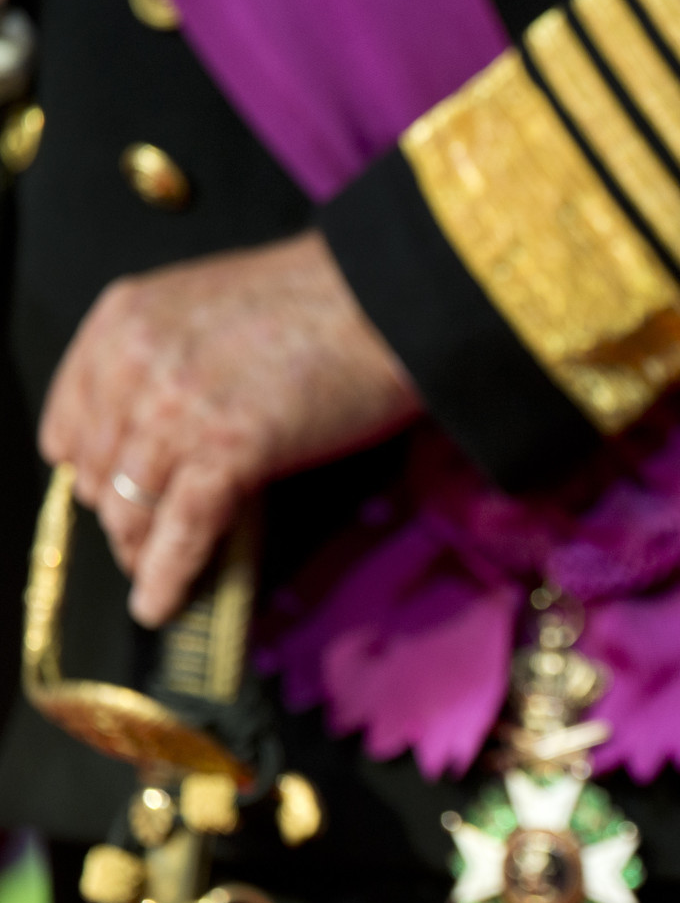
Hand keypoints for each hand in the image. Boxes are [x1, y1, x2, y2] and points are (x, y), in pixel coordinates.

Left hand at [39, 229, 421, 626]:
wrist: (389, 300)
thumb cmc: (326, 300)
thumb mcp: (213, 307)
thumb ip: (169, 358)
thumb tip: (161, 434)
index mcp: (125, 320)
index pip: (68, 421)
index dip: (91, 469)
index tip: (111, 492)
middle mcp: (135, 361)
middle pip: (98, 473)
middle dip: (122, 515)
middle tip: (145, 543)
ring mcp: (177, 407)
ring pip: (132, 508)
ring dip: (141, 554)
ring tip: (155, 580)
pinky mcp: (227, 450)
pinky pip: (180, 530)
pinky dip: (167, 576)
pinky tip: (161, 603)